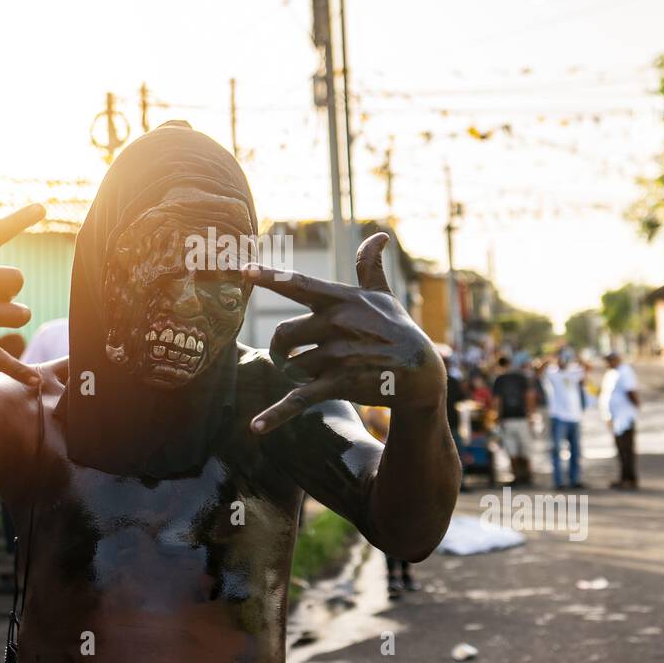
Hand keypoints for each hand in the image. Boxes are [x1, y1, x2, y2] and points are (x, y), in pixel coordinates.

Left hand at [243, 232, 443, 432]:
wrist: (420, 373)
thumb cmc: (397, 330)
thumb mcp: (384, 297)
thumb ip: (370, 268)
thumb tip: (380, 235)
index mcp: (342, 300)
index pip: (300, 284)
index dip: (270, 277)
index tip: (243, 270)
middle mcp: (337, 325)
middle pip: (283, 334)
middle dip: (281, 347)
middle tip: (291, 352)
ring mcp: (337, 356)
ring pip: (293, 365)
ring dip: (298, 371)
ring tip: (320, 371)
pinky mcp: (339, 385)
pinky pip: (299, 399)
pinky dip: (276, 415)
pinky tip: (257, 427)